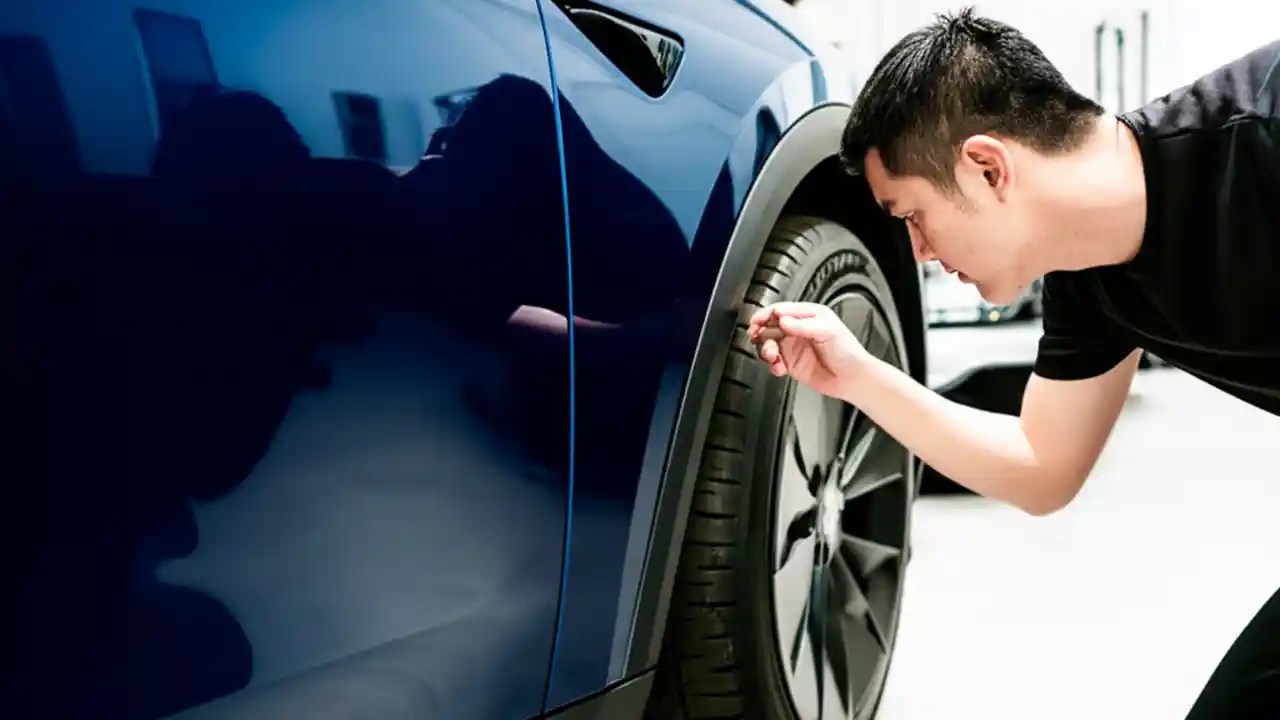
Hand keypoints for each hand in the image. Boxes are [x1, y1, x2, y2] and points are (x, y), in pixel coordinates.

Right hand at [748, 302, 868, 398]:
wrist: (852, 378)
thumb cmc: (847, 351)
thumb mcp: (827, 330)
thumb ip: (803, 325)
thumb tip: (782, 320)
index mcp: (808, 315)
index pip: (781, 310)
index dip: (766, 314)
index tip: (757, 321)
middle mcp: (798, 330)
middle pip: (770, 326)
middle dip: (761, 332)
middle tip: (757, 337)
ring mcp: (793, 347)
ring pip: (769, 344)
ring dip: (766, 350)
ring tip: (772, 356)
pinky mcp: (791, 364)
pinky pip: (774, 362)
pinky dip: (773, 365)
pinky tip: (779, 367)